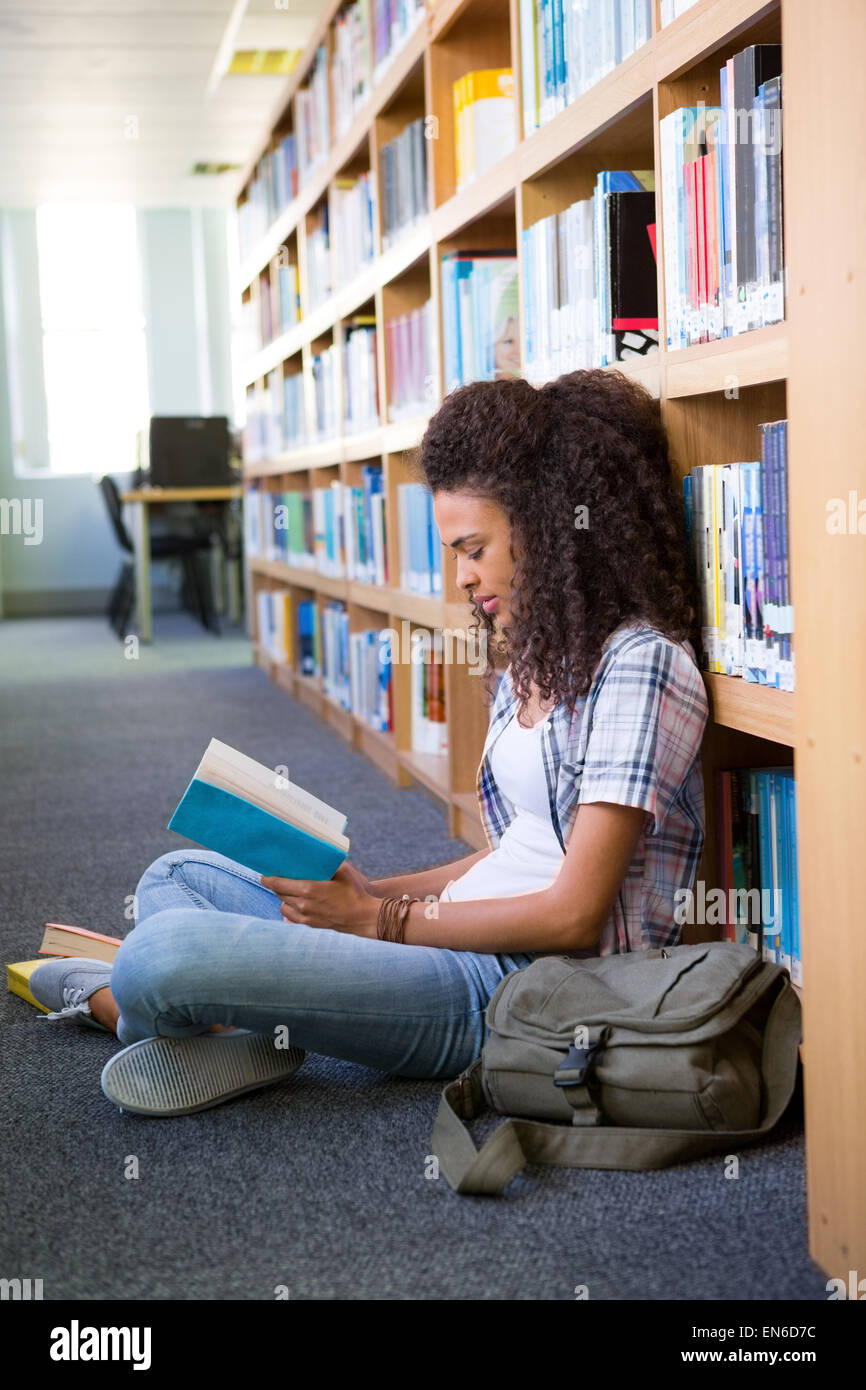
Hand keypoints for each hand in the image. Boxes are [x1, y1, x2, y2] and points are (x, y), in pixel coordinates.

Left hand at [261, 861, 378, 937]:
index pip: (278, 883)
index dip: (268, 878)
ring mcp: (305, 917)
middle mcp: (303, 904)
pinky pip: (290, 917)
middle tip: (277, 877)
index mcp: (309, 889)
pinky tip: (295, 902)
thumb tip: (317, 852)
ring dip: (283, 897)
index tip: (265, 874)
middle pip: (279, 893)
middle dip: (276, 885)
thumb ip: (327, 862)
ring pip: (283, 905)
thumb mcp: (343, 871)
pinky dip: (289, 908)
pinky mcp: (309, 925)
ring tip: (289, 890)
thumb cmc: (354, 892)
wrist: (363, 916)